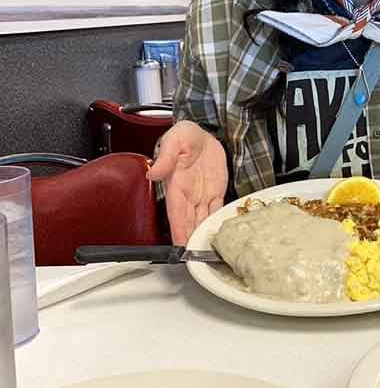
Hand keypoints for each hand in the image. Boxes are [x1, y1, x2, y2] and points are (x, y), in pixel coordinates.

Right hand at [147, 120, 227, 244]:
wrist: (205, 130)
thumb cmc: (186, 134)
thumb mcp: (176, 139)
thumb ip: (166, 157)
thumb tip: (153, 172)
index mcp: (176, 184)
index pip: (176, 212)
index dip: (178, 229)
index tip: (180, 245)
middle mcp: (189, 193)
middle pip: (189, 221)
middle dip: (191, 239)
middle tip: (195, 256)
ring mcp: (202, 194)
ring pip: (202, 219)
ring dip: (203, 234)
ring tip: (207, 252)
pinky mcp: (216, 191)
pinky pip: (216, 210)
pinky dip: (217, 222)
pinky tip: (218, 234)